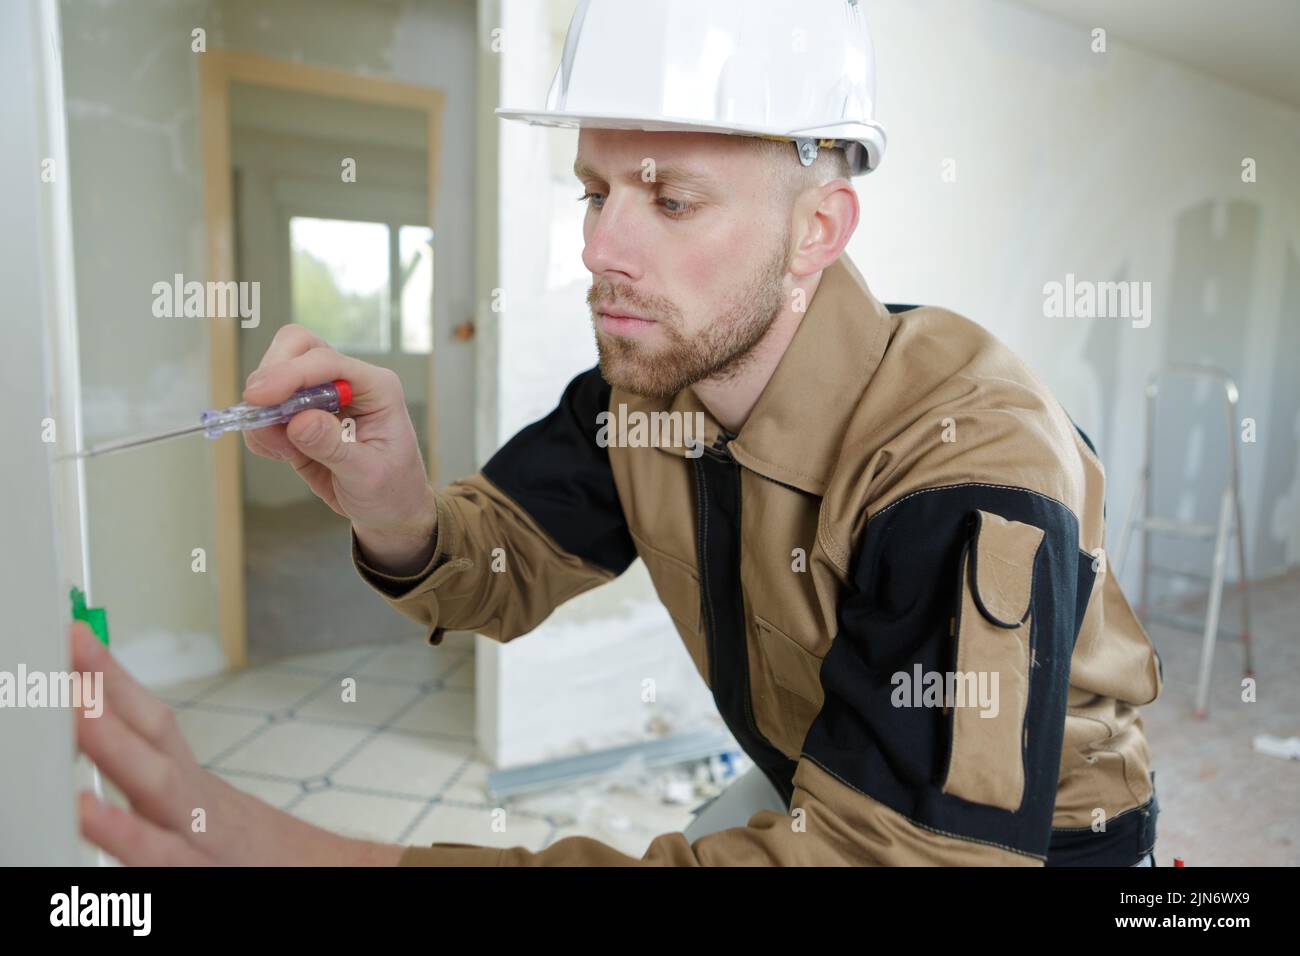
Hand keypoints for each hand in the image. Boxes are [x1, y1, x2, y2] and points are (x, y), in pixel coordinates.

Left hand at [71, 623, 402, 865]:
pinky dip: (125, 834)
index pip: (152, 722)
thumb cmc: (254, 856)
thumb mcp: (206, 814)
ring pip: (157, 790)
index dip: (115, 679)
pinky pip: (156, 856)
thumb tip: (103, 732)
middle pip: (155, 742)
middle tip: (73, 658)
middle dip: (110, 699)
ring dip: (117, 749)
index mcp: (191, 788)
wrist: (321, 880)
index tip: (78, 638)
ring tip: (80, 713)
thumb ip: (160, 780)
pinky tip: (89, 815)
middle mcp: (195, 806)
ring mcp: (198, 840)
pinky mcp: (195, 879)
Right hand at [242, 324, 436, 573]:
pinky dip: (261, 430)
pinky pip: (267, 411)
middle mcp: (348, 383)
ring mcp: (321, 398)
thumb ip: (333, 447)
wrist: (388, 513)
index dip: (291, 374)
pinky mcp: (300, 418)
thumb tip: (299, 421)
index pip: (328, 362)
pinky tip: (283, 455)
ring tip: (284, 451)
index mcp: (376, 387)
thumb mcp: (368, 475)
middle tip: (258, 411)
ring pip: (275, 374)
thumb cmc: (392, 490)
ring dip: (264, 410)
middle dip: (272, 375)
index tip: (260, 397)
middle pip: (298, 348)